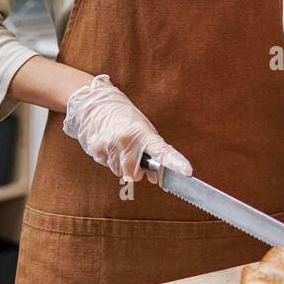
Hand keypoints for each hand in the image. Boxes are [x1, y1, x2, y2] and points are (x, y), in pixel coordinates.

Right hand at [62, 74, 191, 183]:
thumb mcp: (143, 129)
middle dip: (135, 170)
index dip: (175, 163)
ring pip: (120, 173)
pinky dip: (110, 160)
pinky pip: (107, 166)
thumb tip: (155, 178)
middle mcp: (126, 140)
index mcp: (142, 133)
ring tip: (119, 147)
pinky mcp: (96, 150)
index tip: (187, 171)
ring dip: (121, 165)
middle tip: (133, 155)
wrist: (97, 105)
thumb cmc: (124, 117)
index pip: (162, 151)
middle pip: (134, 174)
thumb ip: (151, 152)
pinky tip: (109, 147)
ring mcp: (110, 146)